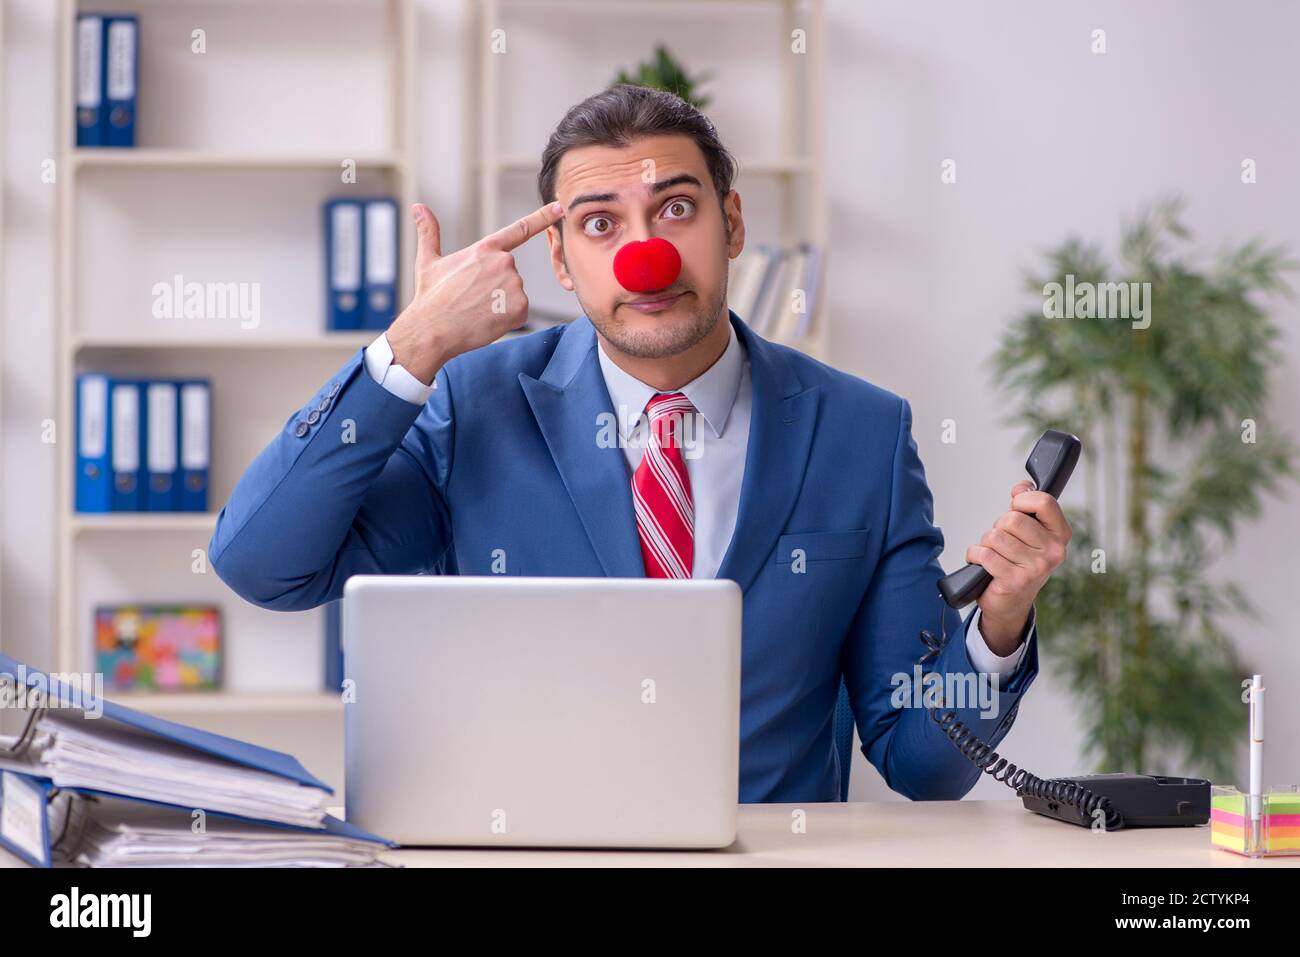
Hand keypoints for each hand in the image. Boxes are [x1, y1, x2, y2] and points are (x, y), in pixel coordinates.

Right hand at [385, 201, 565, 383]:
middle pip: (510, 274)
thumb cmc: (430, 297)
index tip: (560, 206)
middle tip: (472, 298)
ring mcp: (514, 285)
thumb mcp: (428, 261)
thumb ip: (429, 232)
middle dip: (495, 286)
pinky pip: (519, 312)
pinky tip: (487, 320)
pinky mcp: (520, 308)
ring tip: (477, 310)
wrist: (432, 330)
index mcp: (485, 249)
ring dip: (500, 303)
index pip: (519, 229)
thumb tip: (418, 207)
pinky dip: (506, 319)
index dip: (542, 217)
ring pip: (514, 294)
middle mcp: (504, 263)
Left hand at [965, 479, 1071, 654]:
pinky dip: (975, 556)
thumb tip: (1022, 487)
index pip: (1044, 502)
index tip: (1016, 507)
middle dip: (999, 527)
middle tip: (1003, 542)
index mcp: (1060, 535)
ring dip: (986, 544)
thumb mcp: (1028, 531)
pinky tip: (982, 564)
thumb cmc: (1017, 560)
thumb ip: (1026, 505)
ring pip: (995, 536)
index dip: (1022, 500)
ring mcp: (1036, 568)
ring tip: (995, 555)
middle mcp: (1054, 551)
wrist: (1011, 602)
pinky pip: (984, 554)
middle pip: (1012, 519)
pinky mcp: (1015, 581)